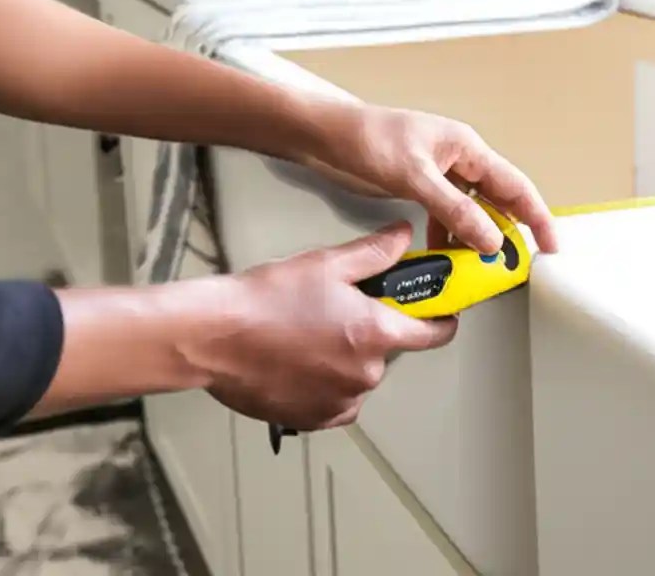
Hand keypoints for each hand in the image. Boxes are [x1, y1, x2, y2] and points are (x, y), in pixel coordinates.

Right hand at [177, 222, 457, 430]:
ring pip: (358, 376)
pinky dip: (324, 385)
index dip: (440, 320)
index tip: (440, 312)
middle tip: (334, 312)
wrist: (214, 337)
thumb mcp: (327, 264)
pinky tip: (297, 363)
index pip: (434, 334)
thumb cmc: (266, 300)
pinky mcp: (313, 419)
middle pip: (387, 351)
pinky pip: (335, 401)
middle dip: (369, 332)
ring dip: (344, 360)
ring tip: (306, 337)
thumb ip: (375, 253)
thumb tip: (404, 237)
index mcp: (377, 334)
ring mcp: (340, 401)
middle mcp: (366, 374)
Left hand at [306, 101, 559, 254]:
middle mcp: (459, 159)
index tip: (550, 247)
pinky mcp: (420, 185)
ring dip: (475, 237)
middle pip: (497, 200)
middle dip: (508, 232)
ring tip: (478, 267)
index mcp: (467, 148)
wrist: (326, 134)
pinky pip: (446, 214)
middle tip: (514, 266)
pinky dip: (448, 234)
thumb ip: (455, 209)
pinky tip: (443, 253)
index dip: (537, 217)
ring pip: (471, 210)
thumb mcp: (415, 177)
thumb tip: (490, 240)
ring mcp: (439, 173)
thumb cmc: (368, 140)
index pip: (515, 186)